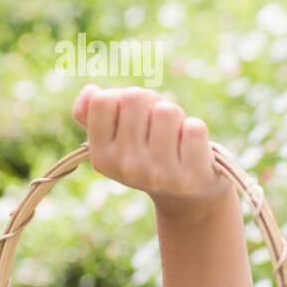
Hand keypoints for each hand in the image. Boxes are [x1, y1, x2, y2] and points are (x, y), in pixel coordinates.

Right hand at [71, 84, 231, 215]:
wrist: (188, 195)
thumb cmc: (150, 154)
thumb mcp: (116, 140)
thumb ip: (92, 114)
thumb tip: (90, 91)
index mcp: (102, 157)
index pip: (102, 100)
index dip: (121, 97)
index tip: (134, 115)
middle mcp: (127, 168)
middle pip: (135, 98)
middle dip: (151, 102)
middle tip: (159, 123)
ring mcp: (160, 174)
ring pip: (167, 111)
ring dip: (176, 115)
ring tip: (176, 135)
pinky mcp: (192, 176)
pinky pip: (194, 129)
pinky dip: (196, 128)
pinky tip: (193, 147)